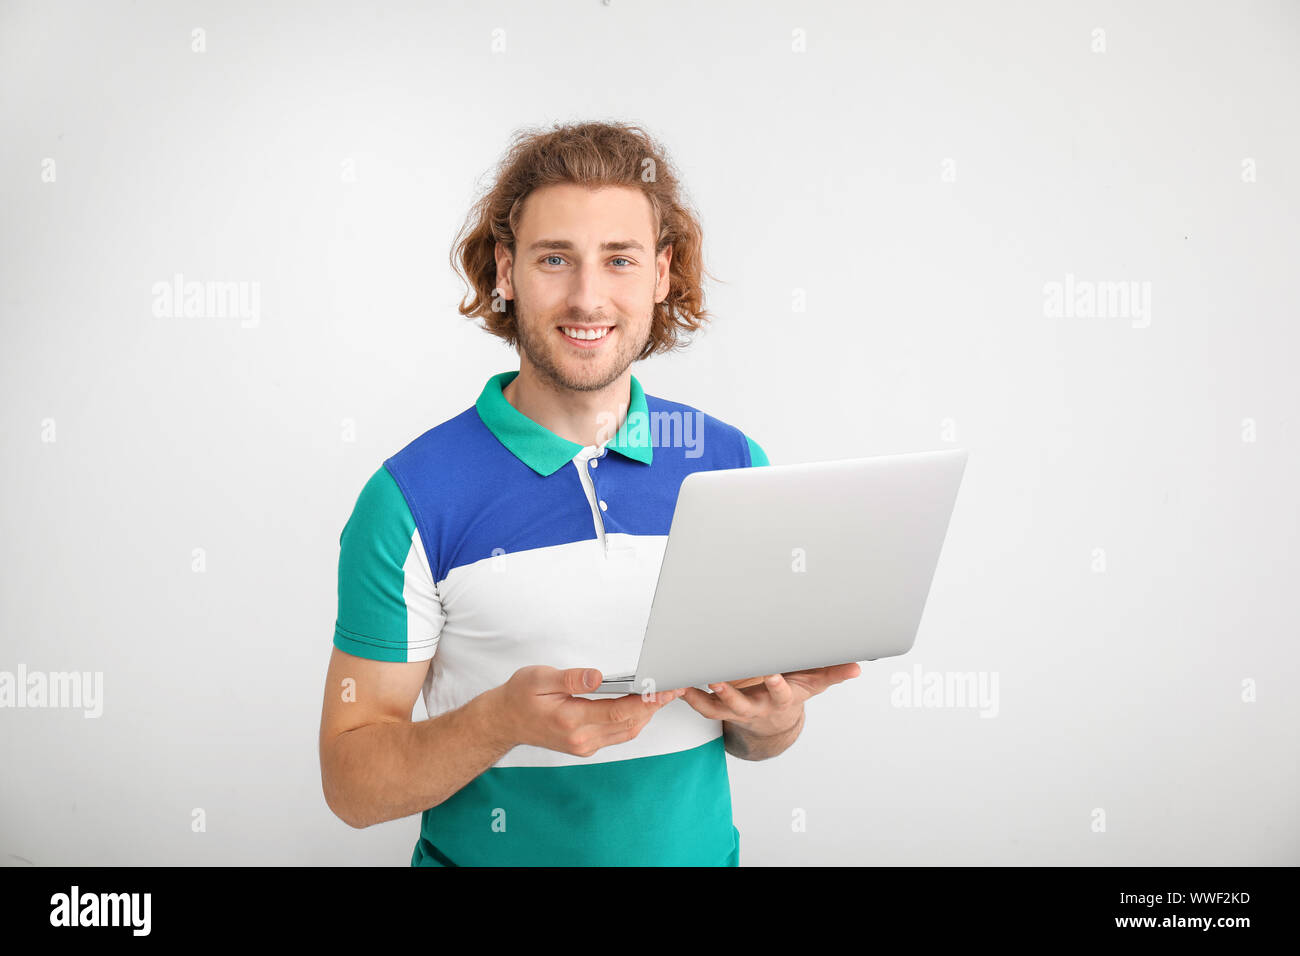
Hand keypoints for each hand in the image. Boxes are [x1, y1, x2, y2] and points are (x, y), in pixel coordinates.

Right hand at [494, 666, 685, 756]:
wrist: (504, 722)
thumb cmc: (520, 697)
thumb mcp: (539, 679)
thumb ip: (570, 679)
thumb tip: (596, 676)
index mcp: (570, 720)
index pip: (618, 711)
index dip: (645, 700)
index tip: (662, 688)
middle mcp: (581, 738)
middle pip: (628, 724)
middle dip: (653, 706)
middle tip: (672, 687)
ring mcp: (584, 745)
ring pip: (627, 732)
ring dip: (647, 715)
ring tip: (662, 695)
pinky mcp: (586, 747)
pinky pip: (618, 735)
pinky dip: (634, 721)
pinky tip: (641, 706)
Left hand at [679, 662, 861, 737]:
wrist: (775, 721)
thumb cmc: (794, 693)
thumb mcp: (816, 683)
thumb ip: (834, 672)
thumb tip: (858, 667)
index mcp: (779, 700)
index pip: (779, 694)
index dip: (775, 685)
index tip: (772, 674)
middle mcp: (756, 707)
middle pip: (741, 704)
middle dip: (729, 693)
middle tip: (718, 679)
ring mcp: (736, 710)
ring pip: (717, 709)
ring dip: (702, 697)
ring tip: (689, 682)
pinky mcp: (721, 709)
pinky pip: (702, 706)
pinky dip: (688, 696)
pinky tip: (677, 683)